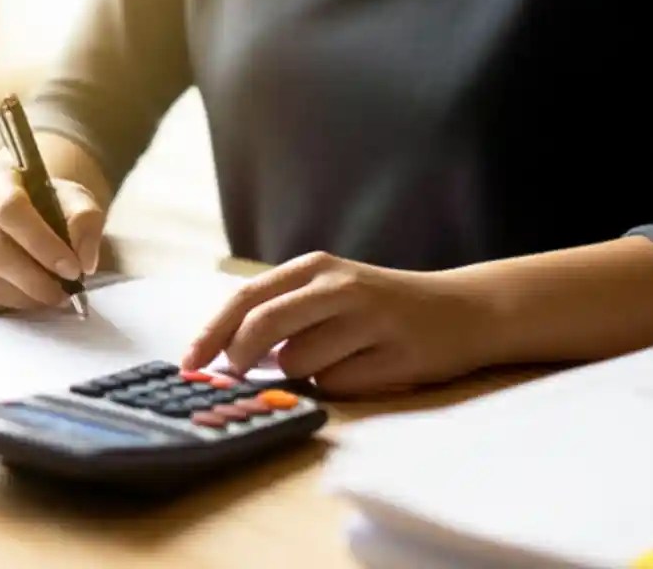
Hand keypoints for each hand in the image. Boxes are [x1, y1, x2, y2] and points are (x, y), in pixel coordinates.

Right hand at [0, 154, 104, 307]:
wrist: (17, 202)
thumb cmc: (44, 198)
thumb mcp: (73, 197)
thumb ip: (85, 220)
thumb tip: (84, 261)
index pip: (10, 210)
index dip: (42, 244)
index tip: (72, 269)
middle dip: (33, 279)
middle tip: (64, 293)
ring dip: (24, 296)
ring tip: (52, 297)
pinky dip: (10, 302)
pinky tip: (32, 297)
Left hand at [181, 252, 495, 396]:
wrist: (463, 309)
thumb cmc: (379, 305)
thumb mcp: (329, 291)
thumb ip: (281, 311)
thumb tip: (223, 353)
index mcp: (315, 267)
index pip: (247, 298)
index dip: (211, 333)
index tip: (189, 364)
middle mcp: (340, 286)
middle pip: (264, 326)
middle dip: (239, 357)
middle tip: (235, 377)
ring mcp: (370, 319)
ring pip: (299, 362)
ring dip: (300, 374)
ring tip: (332, 360)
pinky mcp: (396, 354)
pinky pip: (338, 385)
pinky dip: (336, 386)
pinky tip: (364, 369)